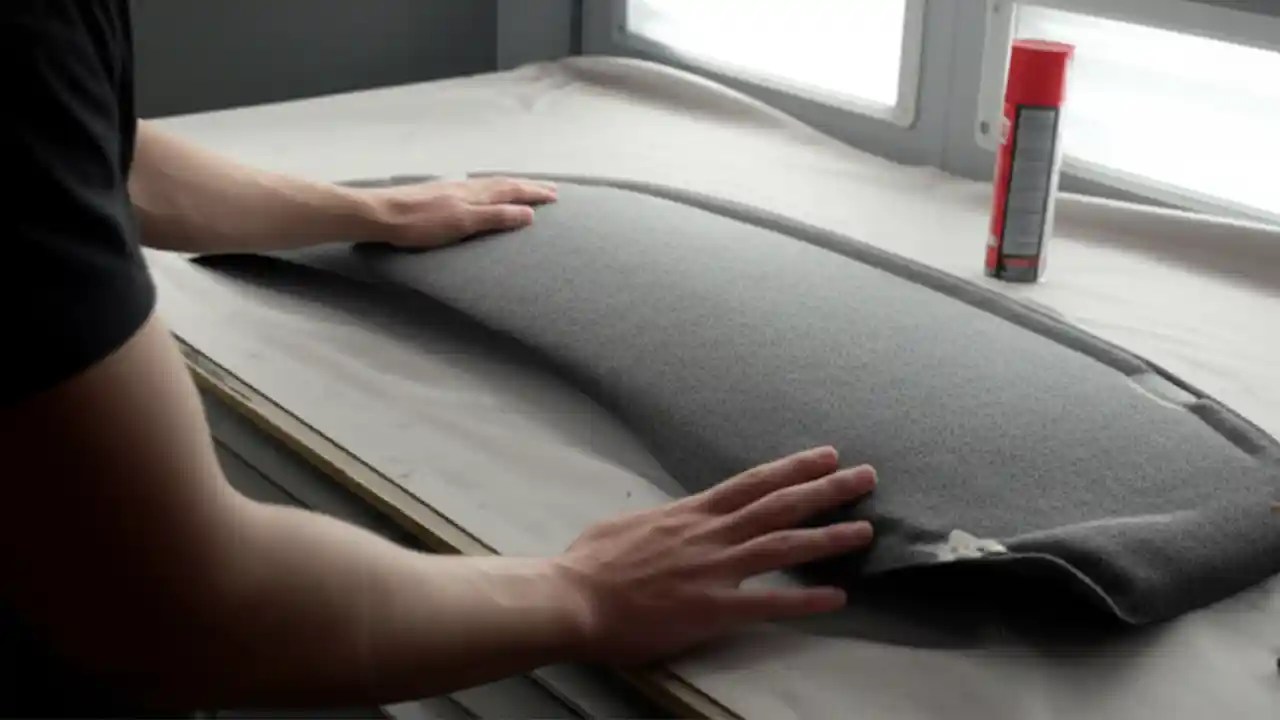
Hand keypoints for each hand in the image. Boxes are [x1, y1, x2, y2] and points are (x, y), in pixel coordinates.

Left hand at [362, 177, 557, 248]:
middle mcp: (467, 187)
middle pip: (504, 183)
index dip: (534, 193)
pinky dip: (491, 189)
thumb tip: (529, 213)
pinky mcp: (438, 194)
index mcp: (476, 194)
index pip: (513, 191)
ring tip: (524, 187)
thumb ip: (496, 217)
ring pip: (490, 184)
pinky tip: (484, 193)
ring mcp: (452, 188)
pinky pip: (476, 188)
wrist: (380, 214)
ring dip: (511, 185)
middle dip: (528, 186)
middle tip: (550, 188)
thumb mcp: (463, 223)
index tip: (556, 195)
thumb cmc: (421, 224)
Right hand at [553, 447, 875, 665]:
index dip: (793, 468)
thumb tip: (666, 520)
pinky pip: (768, 603)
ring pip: (783, 546)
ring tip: (866, 530)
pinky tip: (836, 597)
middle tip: (866, 476)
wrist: (572, 598)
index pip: (753, 483)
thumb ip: (657, 521)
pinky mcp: (712, 609)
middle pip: (780, 505)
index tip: (827, 456)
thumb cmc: (589, 564)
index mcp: (690, 513)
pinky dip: (805, 599)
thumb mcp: (625, 525)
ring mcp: (714, 570)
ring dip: (829, 537)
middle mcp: (710, 534)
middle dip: (826, 489)